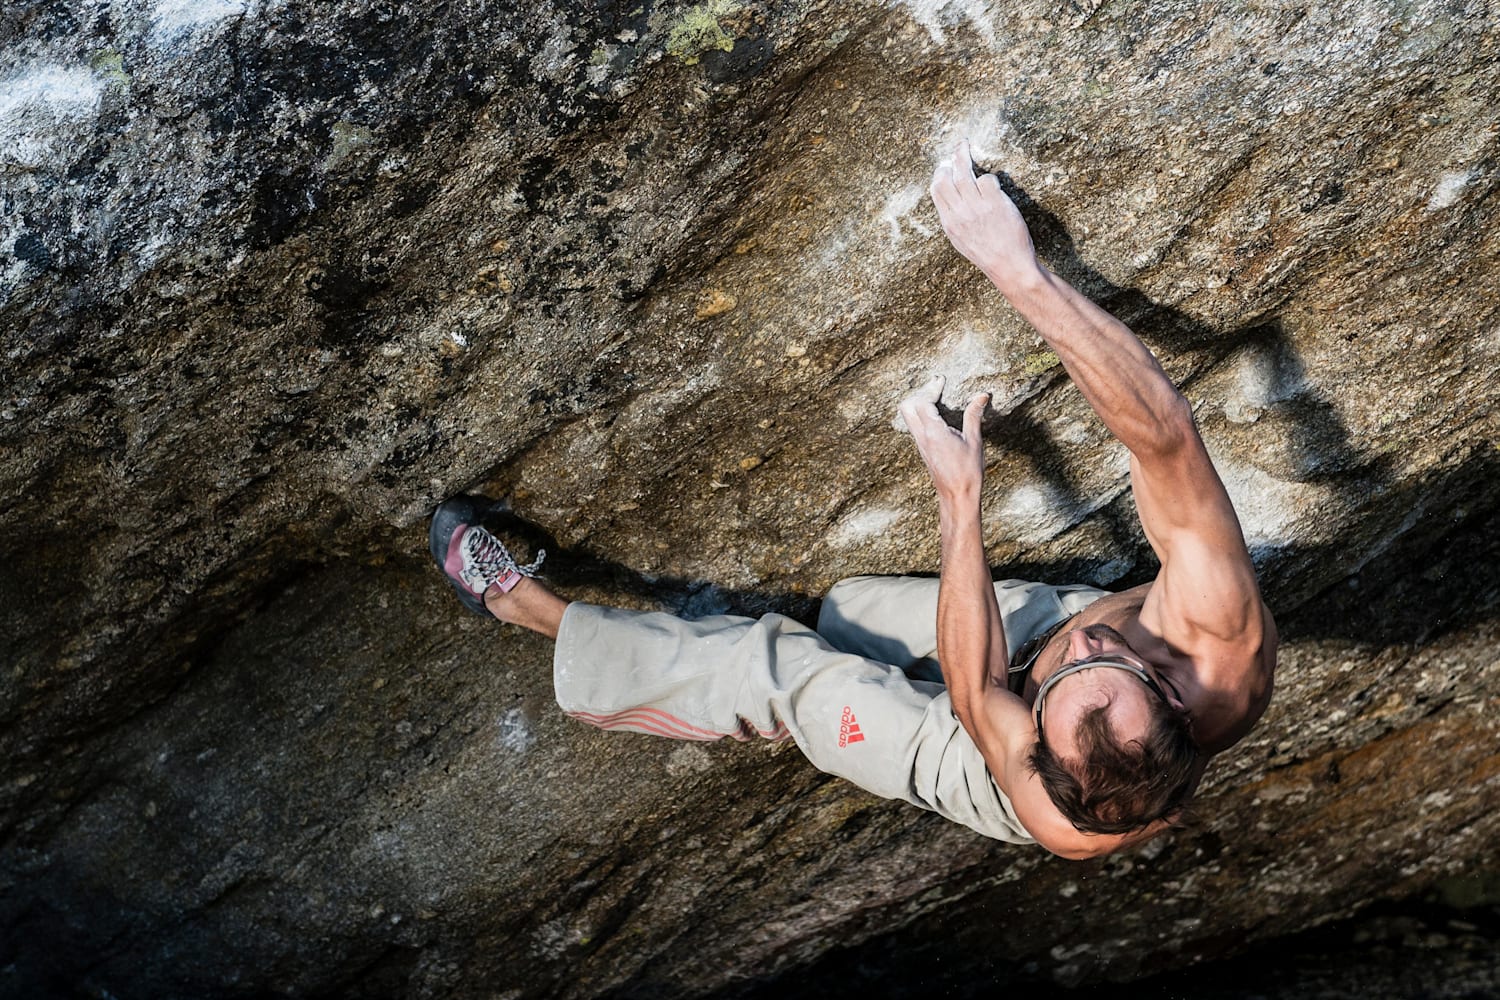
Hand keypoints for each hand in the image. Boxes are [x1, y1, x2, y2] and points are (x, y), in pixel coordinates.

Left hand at [898, 375, 990, 504]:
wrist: (957, 496)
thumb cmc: (968, 472)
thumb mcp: (975, 441)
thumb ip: (974, 415)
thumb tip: (981, 395)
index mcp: (933, 433)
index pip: (922, 402)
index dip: (931, 388)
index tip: (941, 380)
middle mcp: (922, 437)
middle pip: (906, 406)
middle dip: (920, 392)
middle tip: (937, 386)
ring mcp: (920, 443)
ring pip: (907, 416)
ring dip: (918, 402)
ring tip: (937, 396)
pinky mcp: (922, 448)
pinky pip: (914, 424)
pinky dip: (920, 413)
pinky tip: (937, 412)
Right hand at [928, 139, 1039, 292]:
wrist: (1008, 266)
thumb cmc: (987, 254)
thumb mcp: (961, 240)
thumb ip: (955, 218)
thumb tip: (951, 198)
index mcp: (949, 223)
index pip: (936, 190)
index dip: (939, 174)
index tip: (944, 166)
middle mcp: (960, 213)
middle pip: (946, 177)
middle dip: (950, 160)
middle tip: (957, 150)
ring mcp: (977, 207)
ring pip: (964, 173)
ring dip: (964, 156)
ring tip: (965, 147)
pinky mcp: (994, 203)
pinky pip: (988, 179)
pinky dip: (989, 179)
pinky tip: (994, 186)